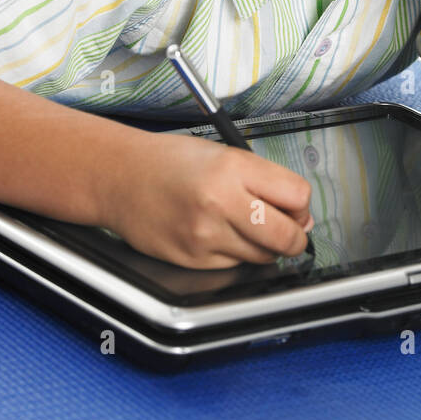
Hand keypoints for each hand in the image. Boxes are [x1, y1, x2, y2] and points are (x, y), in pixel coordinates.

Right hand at [104, 131, 313, 268]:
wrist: (119, 178)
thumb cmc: (169, 163)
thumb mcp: (222, 154)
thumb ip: (264, 181)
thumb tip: (301, 216)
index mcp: (232, 168)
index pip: (298, 196)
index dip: (301, 203)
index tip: (294, 205)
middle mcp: (220, 203)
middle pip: (288, 236)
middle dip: (296, 235)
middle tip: (287, 227)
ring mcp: (206, 236)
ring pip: (265, 256)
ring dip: (265, 246)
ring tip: (245, 225)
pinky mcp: (194, 260)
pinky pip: (236, 265)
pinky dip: (237, 254)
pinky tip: (219, 233)